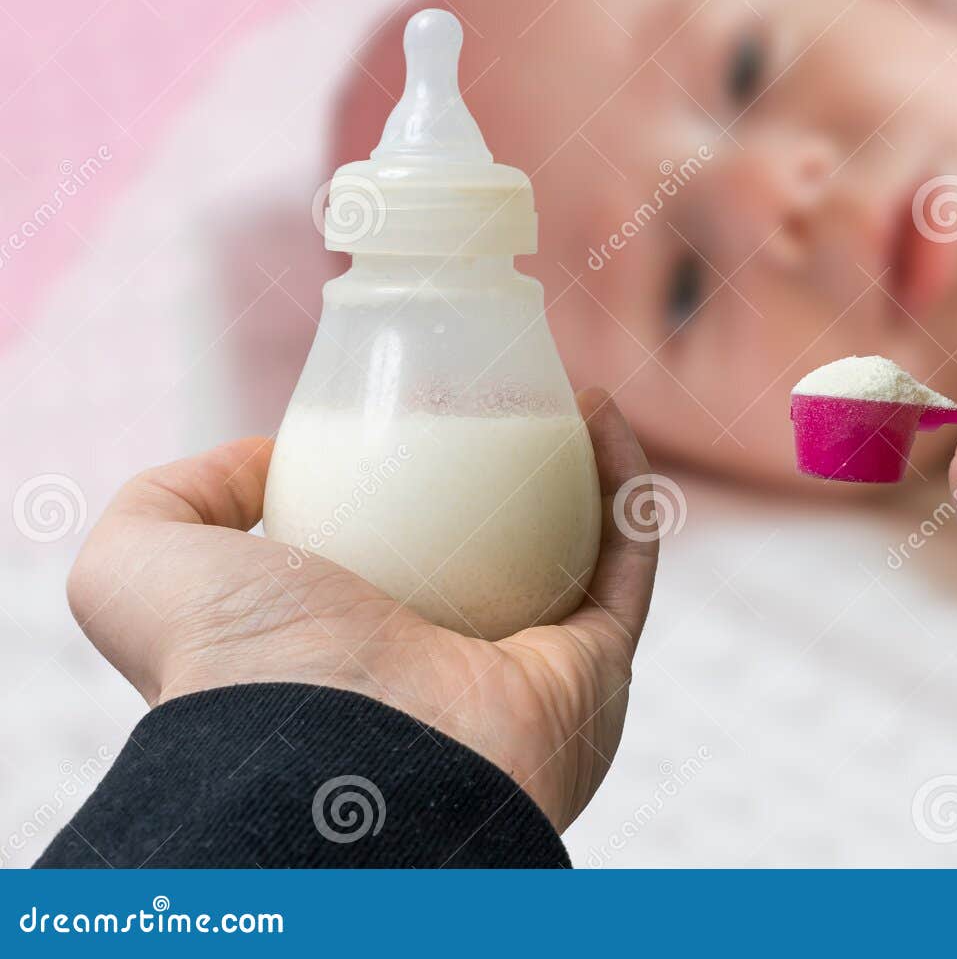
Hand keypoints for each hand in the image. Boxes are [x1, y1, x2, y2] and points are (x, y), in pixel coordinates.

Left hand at [66, 390, 656, 831]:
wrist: (334, 749)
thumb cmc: (232, 660)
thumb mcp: (142, 563)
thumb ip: (174, 498)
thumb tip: (263, 462)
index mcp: (349, 649)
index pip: (394, 557)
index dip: (414, 480)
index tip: (423, 408)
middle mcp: (441, 668)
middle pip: (498, 553)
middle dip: (517, 475)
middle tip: (511, 399)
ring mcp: (525, 673)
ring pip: (575, 556)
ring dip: (585, 471)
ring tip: (570, 393)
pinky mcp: (595, 673)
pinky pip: (626, 567)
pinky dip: (627, 488)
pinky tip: (604, 417)